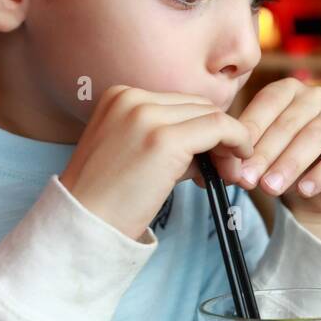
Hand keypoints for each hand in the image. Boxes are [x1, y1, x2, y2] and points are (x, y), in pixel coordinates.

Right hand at [59, 85, 255, 239]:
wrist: (83, 224)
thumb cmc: (107, 198)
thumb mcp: (134, 153)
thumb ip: (170, 141)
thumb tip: (214, 147)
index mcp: (119, 96)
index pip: (180, 103)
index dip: (203, 130)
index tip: (212, 159)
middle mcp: (131, 98)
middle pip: (198, 106)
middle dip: (220, 136)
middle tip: (226, 171)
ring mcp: (146, 115)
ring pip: (211, 115)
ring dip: (229, 143)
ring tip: (226, 175)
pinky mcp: (164, 139)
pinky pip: (219, 128)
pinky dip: (237, 142)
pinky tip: (236, 165)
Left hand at [212, 78, 320, 245]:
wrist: (314, 189)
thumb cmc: (279, 163)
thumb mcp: (259, 153)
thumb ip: (243, 149)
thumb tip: (222, 160)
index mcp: (287, 90)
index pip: (266, 105)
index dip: (249, 132)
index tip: (231, 160)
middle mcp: (316, 96)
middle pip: (289, 122)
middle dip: (266, 153)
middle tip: (247, 180)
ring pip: (315, 136)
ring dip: (291, 164)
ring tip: (271, 189)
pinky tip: (305, 190)